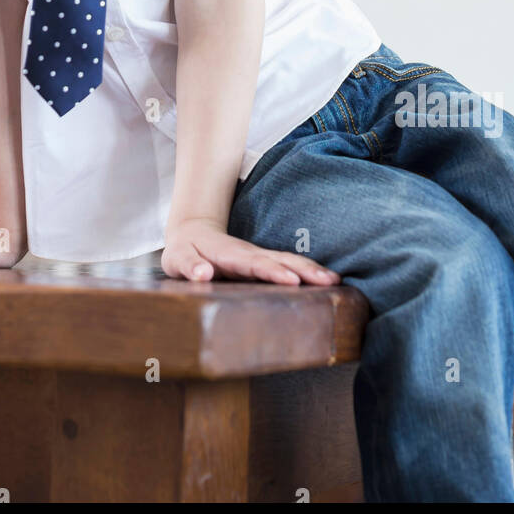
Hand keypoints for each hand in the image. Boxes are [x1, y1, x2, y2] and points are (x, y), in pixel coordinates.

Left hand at [161, 218, 340, 285]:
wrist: (193, 231)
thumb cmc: (184, 250)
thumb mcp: (177, 259)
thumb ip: (189, 266)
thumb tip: (203, 274)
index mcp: (229, 255)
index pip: (253, 264)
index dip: (273, 272)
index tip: (291, 281)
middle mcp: (249, 254)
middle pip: (280, 260)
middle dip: (305, 270)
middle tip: (331, 282)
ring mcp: (258, 256)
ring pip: (289, 260)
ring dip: (312, 270)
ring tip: (336, 281)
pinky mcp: (264, 262)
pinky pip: (288, 265)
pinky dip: (309, 271)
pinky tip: (327, 281)